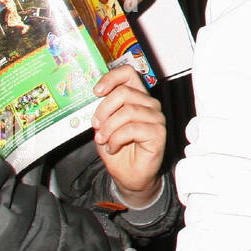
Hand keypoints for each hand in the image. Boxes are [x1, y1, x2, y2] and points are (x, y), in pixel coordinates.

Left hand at [92, 64, 165, 202]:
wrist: (129, 176)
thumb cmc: (118, 149)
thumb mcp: (103, 126)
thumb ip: (102, 110)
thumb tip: (92, 99)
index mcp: (136, 97)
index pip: (128, 74)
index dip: (111, 78)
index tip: (96, 91)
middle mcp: (149, 104)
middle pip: (123, 93)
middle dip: (103, 110)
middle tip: (96, 126)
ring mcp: (156, 118)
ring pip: (128, 111)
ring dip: (109, 128)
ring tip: (104, 140)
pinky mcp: (159, 132)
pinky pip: (132, 129)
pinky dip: (116, 139)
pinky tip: (113, 147)